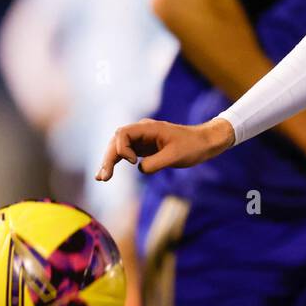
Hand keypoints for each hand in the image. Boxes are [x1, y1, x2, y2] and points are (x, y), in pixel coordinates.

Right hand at [95, 117, 234, 180]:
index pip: (123, 133)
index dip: (122, 148)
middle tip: (103, 177)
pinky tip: (107, 173)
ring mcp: (142, 139)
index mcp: (149, 128)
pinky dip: (117, 162)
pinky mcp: (144, 148)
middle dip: (109, 158)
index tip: (132, 161)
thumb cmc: (192, 146)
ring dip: (109, 161)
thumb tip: (139, 169)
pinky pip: (126, 153)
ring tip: (101, 178)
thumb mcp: (175, 157)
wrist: (204, 142)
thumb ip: (155, 163)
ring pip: (119, 148)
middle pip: (117, 141)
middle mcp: (142, 131)